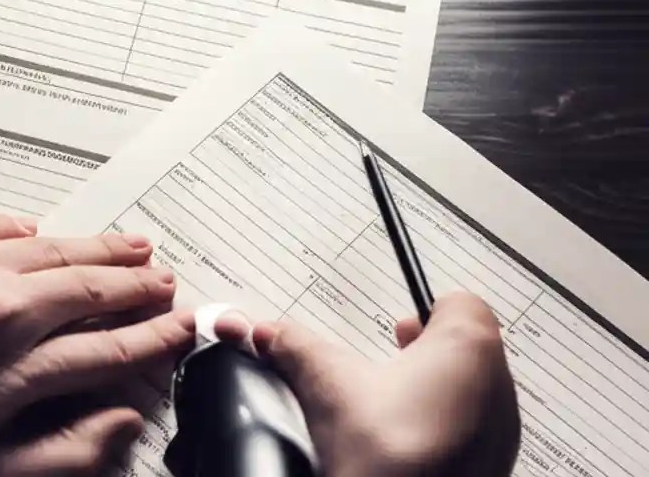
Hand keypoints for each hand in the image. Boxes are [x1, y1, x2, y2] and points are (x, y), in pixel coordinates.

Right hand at [246, 292, 519, 476]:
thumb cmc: (387, 458)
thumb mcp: (326, 386)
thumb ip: (295, 347)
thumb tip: (263, 333)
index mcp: (468, 350)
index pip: (460, 303)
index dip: (423, 310)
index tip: (395, 327)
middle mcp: (498, 390)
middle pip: (467, 350)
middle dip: (425, 355)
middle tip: (388, 366)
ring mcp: (499, 436)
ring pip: (472, 396)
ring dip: (434, 396)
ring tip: (387, 411)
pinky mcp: (489, 469)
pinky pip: (471, 436)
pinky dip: (441, 434)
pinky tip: (401, 448)